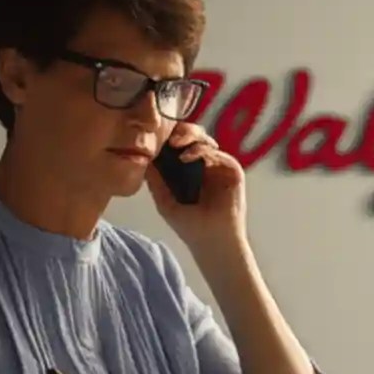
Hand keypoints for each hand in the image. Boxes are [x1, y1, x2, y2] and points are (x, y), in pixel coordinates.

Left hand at [147, 121, 246, 250]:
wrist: (212, 242)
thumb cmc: (190, 226)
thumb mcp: (164, 201)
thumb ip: (155, 180)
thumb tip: (141, 158)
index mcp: (189, 169)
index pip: (180, 145)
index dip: (169, 136)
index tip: (154, 136)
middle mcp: (205, 164)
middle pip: (194, 137)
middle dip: (181, 131)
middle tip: (167, 136)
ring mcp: (220, 167)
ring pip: (206, 141)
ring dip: (190, 137)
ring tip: (175, 143)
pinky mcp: (233, 171)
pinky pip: (219, 154)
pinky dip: (202, 152)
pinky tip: (187, 157)